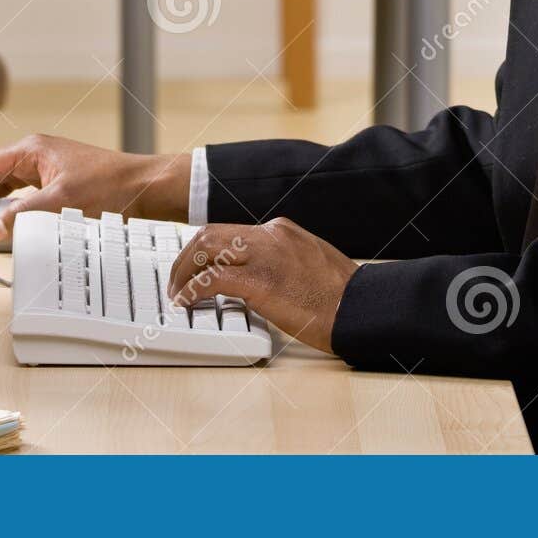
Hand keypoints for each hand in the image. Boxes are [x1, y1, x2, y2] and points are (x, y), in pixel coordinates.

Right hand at [0, 135, 189, 242]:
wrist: (145, 187)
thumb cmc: (110, 187)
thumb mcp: (63, 202)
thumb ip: (23, 215)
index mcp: (32, 149)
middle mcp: (36, 154)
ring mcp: (46, 168)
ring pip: (3, 184)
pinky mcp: (57, 183)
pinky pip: (19, 193)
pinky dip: (2, 206)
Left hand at [167, 218, 357, 353]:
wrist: (361, 307)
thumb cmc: (340, 295)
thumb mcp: (309, 261)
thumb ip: (280, 259)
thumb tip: (255, 273)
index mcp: (281, 230)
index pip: (229, 231)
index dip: (204, 249)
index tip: (194, 267)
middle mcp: (271, 234)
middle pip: (210, 234)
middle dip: (186, 257)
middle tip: (176, 281)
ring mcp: (266, 254)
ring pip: (206, 247)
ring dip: (183, 271)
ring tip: (177, 293)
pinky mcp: (262, 281)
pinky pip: (213, 278)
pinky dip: (193, 289)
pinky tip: (186, 302)